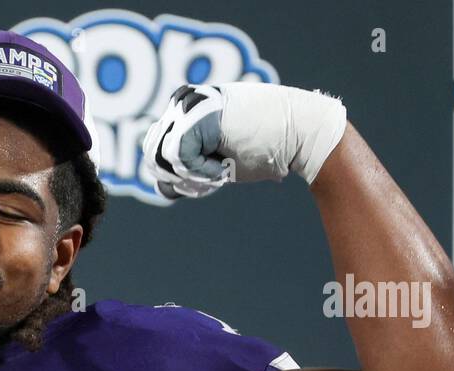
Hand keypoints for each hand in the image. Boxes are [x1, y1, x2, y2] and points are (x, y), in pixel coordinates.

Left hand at [142, 82, 347, 198]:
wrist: (302, 135)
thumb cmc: (268, 150)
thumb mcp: (218, 162)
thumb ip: (188, 168)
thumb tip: (162, 187)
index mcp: (190, 107)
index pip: (155, 146)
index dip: (172, 175)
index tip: (206, 182)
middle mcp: (187, 101)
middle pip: (151, 153)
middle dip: (175, 178)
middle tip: (209, 184)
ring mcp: (191, 105)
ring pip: (160, 157)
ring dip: (188, 178)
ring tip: (218, 176)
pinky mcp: (199, 116)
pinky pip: (178, 158)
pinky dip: (199, 174)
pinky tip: (223, 170)